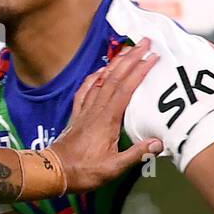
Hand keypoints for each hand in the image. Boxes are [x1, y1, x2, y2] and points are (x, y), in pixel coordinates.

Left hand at [49, 39, 162, 192]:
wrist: (54, 171)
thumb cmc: (84, 171)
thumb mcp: (113, 168)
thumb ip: (136, 154)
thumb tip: (159, 142)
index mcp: (107, 120)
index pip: (126, 89)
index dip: (140, 71)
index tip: (153, 57)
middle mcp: (96, 110)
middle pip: (115, 78)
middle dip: (131, 58)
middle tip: (145, 42)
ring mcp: (85, 110)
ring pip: (101, 80)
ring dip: (115, 63)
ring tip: (128, 50)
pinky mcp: (77, 115)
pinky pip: (85, 90)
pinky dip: (94, 77)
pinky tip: (100, 71)